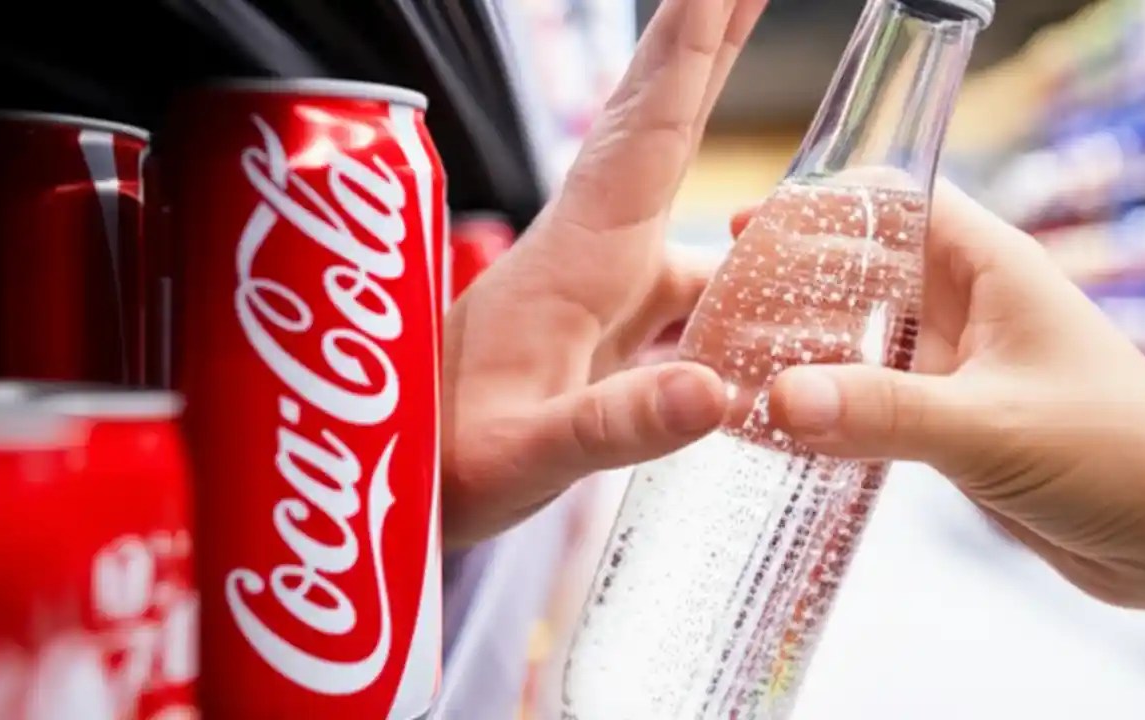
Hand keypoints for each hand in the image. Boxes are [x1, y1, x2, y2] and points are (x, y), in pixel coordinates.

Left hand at [442, 0, 767, 548]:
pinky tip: (760, 252)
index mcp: (577, 259)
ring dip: (704, 114)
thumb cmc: (444, 467)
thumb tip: (717, 390)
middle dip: (701, 44)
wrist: (383, 486)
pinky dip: (726, 242)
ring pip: (668, 188)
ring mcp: (597, 283)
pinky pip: (682, 264)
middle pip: (656, 126)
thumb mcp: (528, 455)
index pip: (643, 134)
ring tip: (745, 49)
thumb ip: (615, 425)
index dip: (686, 52)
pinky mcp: (601, 321)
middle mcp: (591, 252)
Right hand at [765, 181, 1144, 631]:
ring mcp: (956, 370)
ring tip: (726, 367)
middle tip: (717, 306)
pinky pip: (870, 406)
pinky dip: (825, 412)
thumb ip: (884, 411)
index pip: (894, 201)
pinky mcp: (949, 427)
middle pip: (861, 273)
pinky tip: (773, 428)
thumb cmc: (1121, 454)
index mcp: (988, 268)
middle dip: (792, 285)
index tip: (749, 226)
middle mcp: (968, 309)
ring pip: (860, 344)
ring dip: (802, 354)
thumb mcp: (992, 425)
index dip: (821, 204)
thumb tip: (779, 398)